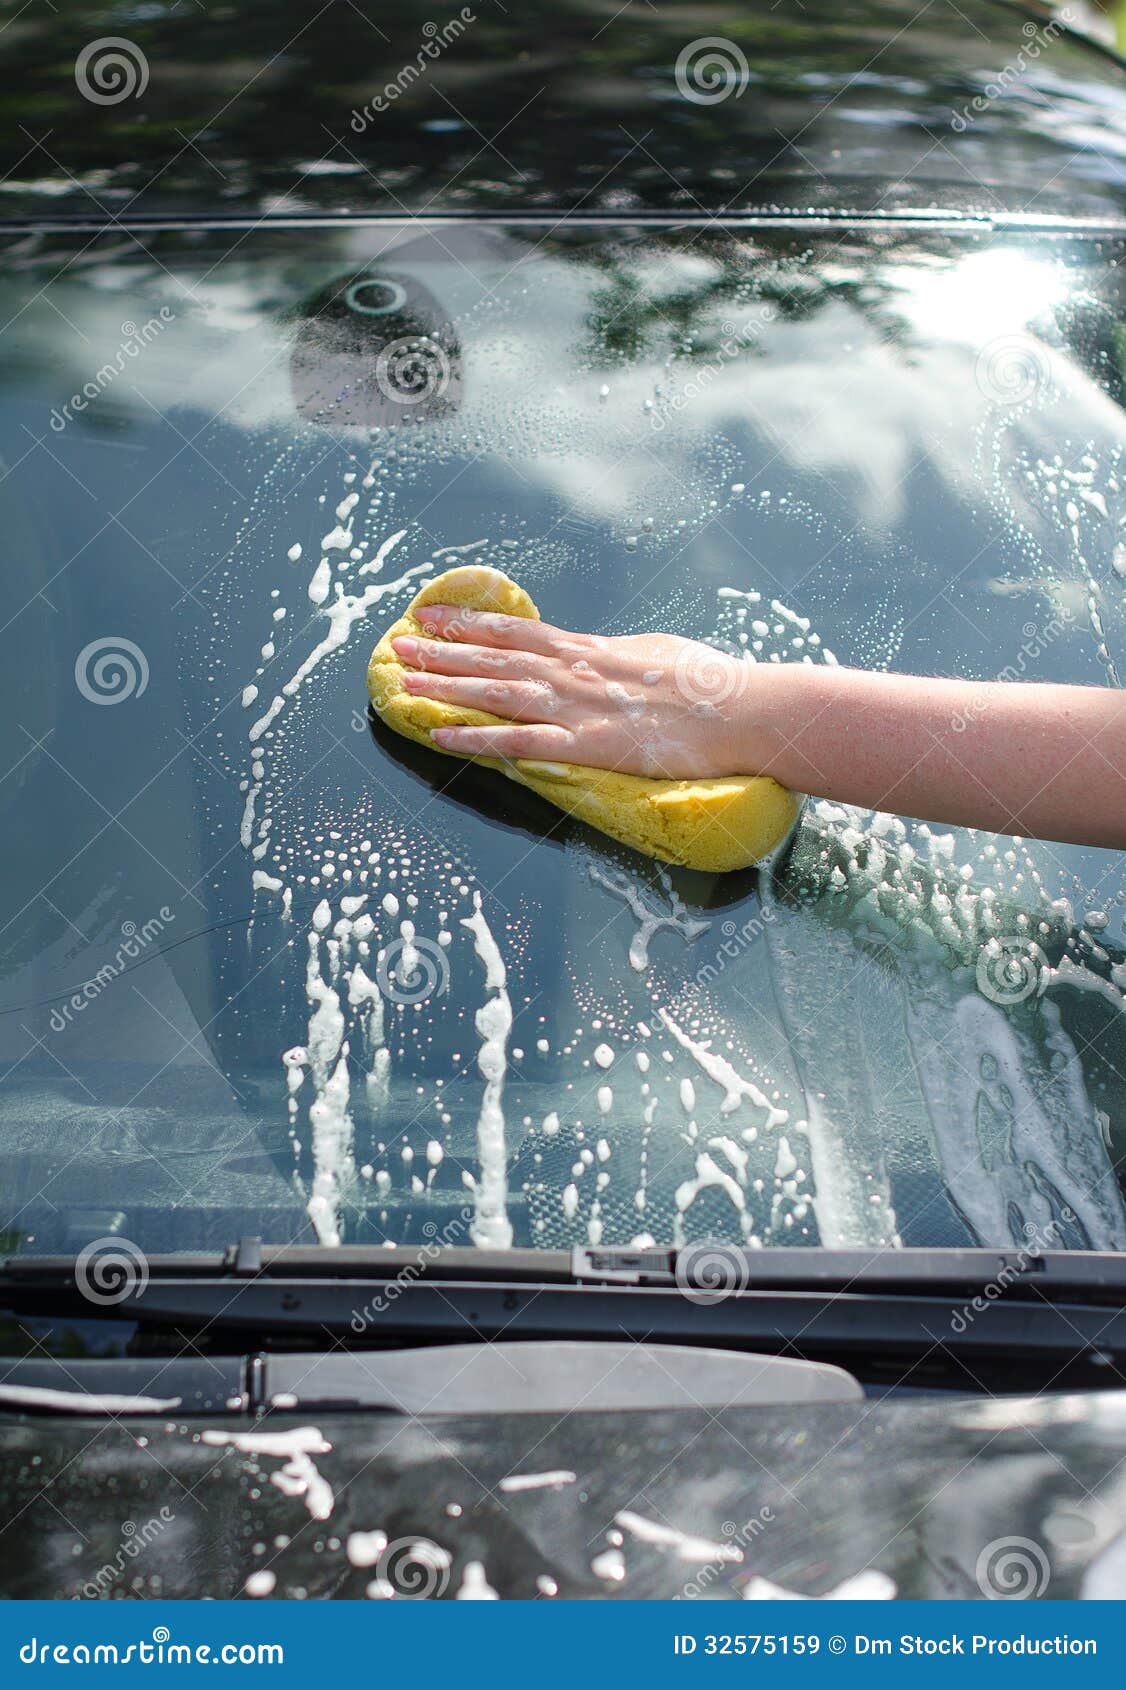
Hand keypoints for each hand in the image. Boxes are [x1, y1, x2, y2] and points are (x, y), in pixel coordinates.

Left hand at [390, 605, 757, 778]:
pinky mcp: (590, 745)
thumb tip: (592, 652)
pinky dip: (479, 738)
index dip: (469, 623)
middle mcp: (575, 671)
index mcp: (590, 649)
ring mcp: (580, 708)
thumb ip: (613, 655)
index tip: (431, 616)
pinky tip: (444, 736)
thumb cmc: (707, 682)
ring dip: (448, 687)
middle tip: (399, 646)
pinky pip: (521, 742)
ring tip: (406, 683)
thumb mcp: (654, 651)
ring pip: (497, 693)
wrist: (742, 710)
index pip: (516, 630)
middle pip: (495, 658)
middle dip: (443, 651)